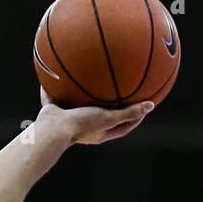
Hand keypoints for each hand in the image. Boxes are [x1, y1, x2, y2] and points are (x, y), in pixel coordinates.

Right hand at [35, 88, 152, 145]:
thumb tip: (150, 105)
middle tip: (123, 92)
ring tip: (93, 77)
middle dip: (112, 105)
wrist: (52, 128)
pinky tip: (64, 68)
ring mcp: (70, 119)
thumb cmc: (81, 124)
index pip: (123, 127)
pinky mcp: (57, 110)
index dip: (135, 118)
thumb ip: (129, 112)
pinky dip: (63, 84)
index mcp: (99, 133)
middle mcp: (86, 128)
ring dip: (86, 93)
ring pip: (80, 104)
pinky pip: (61, 94)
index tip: (144, 106)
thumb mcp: (108, 117)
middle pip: (103, 116)